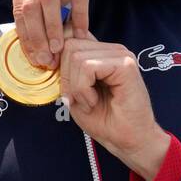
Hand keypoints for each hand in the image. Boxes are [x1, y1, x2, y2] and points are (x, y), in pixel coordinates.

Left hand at [11, 0, 132, 67]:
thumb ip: (36, 8)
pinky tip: (81, 33)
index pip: (19, 7)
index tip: (34, 57)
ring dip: (53, 28)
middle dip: (36, 36)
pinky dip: (79, 17)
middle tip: (46, 58)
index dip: (25, 36)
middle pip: (31, 5)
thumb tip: (33, 47)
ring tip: (59, 49)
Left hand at [59, 37, 170, 180]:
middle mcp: (113, 49)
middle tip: (79, 99)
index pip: (69, 39)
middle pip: (69, 46)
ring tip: (90, 102)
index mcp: (102, 53)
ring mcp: (121, 55)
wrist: (128, 141)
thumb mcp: (74, 92)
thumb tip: (52, 50)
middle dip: (66, 77)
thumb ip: (66, 69)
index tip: (65, 89)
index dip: (59, 64)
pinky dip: (83, 89)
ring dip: (76, 87)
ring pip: (76, 56)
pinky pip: (87, 67)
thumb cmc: (104, 120)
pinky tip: (94, 101)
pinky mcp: (125, 65)